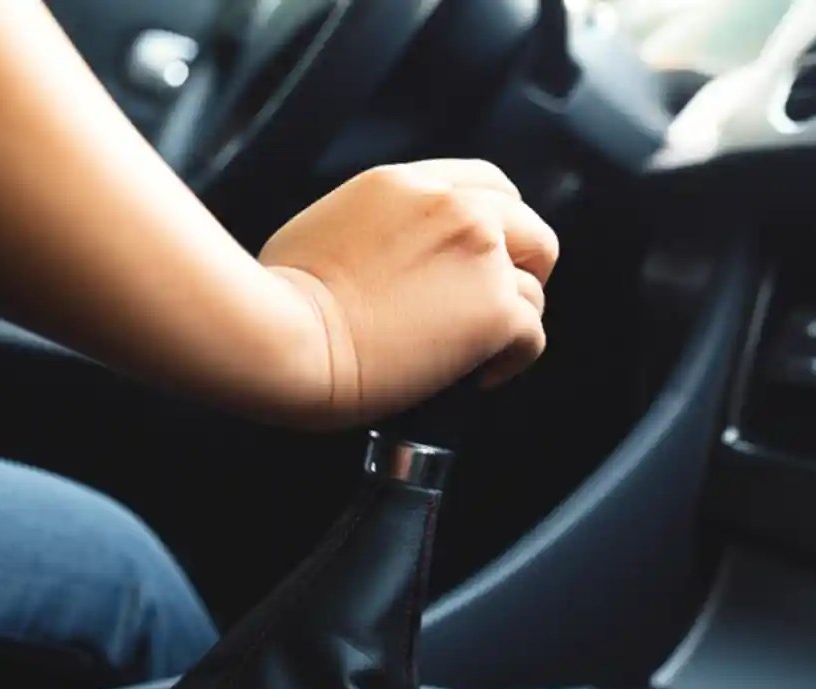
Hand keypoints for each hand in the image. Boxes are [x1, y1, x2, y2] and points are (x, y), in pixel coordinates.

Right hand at [259, 159, 558, 428]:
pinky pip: (533, 337)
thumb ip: (379, 224)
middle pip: (531, 228)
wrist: (288, 337)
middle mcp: (456, 210)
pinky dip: (512, 361)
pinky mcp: (495, 312)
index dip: (497, 225)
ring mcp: (482, 258)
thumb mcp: (327, 223)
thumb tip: (389, 256)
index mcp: (410, 185)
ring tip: (474, 351)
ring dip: (510, 322)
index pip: (487, 185)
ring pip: (533, 290)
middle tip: (494, 304)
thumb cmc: (282, 298)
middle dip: (522, 268)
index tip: (486, 258)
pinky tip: (479, 376)